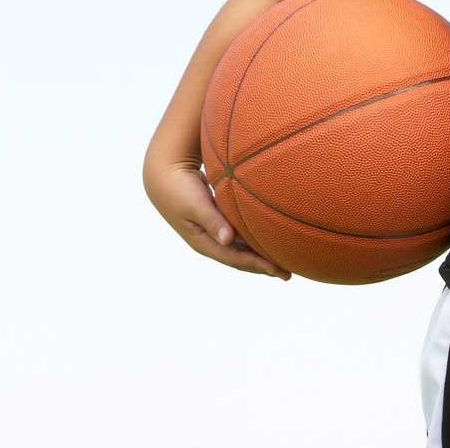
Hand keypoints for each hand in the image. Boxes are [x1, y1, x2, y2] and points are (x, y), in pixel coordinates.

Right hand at [144, 161, 291, 280]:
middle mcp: (208, 240)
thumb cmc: (179, 188)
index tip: (277, 269)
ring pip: (239, 248)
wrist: (162, 174)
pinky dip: (251, 239)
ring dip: (259, 254)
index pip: (234, 259)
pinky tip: (265, 239)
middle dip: (263, 266)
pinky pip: (238, 235)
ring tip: (281, 260)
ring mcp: (211, 231)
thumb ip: (212, 220)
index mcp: (202, 241)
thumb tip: (228, 240)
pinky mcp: (215, 220)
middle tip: (287, 274)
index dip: (256, 265)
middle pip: (240, 259)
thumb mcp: (196, 205)